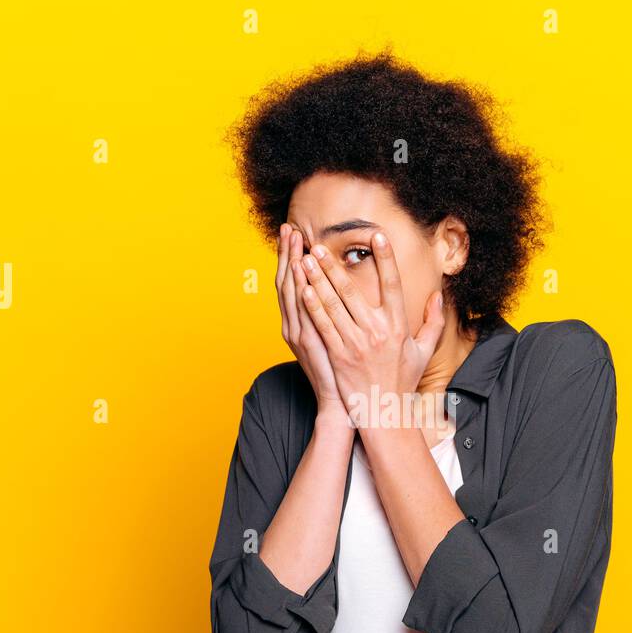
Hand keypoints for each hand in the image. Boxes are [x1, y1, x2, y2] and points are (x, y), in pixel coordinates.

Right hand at [275, 223, 349, 424]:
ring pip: (292, 293)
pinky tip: (299, 275)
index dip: (291, 257)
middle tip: (288, 227)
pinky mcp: (309, 345)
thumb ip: (335, 316)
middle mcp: (295, 326)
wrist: (341, 405)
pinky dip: (299, 294)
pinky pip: (303, 314)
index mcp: (301, 322)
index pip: (293, 282)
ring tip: (293, 240)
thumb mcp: (335, 341)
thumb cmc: (344, 374)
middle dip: (287, 253)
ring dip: (291, 265)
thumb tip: (340, 291)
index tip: (294, 233)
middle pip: (287, 281)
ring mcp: (300, 335)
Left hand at [297, 229, 443, 422]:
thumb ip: (433, 322)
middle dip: (334, 266)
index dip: (386, 259)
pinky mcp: (338, 355)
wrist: (384, 413)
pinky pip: (323, 325)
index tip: (378, 236)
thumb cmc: (402, 382)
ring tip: (306, 260)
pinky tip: (302, 289)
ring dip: (317, 280)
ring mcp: (355, 344)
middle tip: (321, 245)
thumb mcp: (423, 352)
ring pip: (333, 305)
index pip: (393, 285)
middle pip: (353, 290)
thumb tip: (439, 295)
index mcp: (398, 327)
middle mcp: (377, 332)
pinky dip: (312, 306)